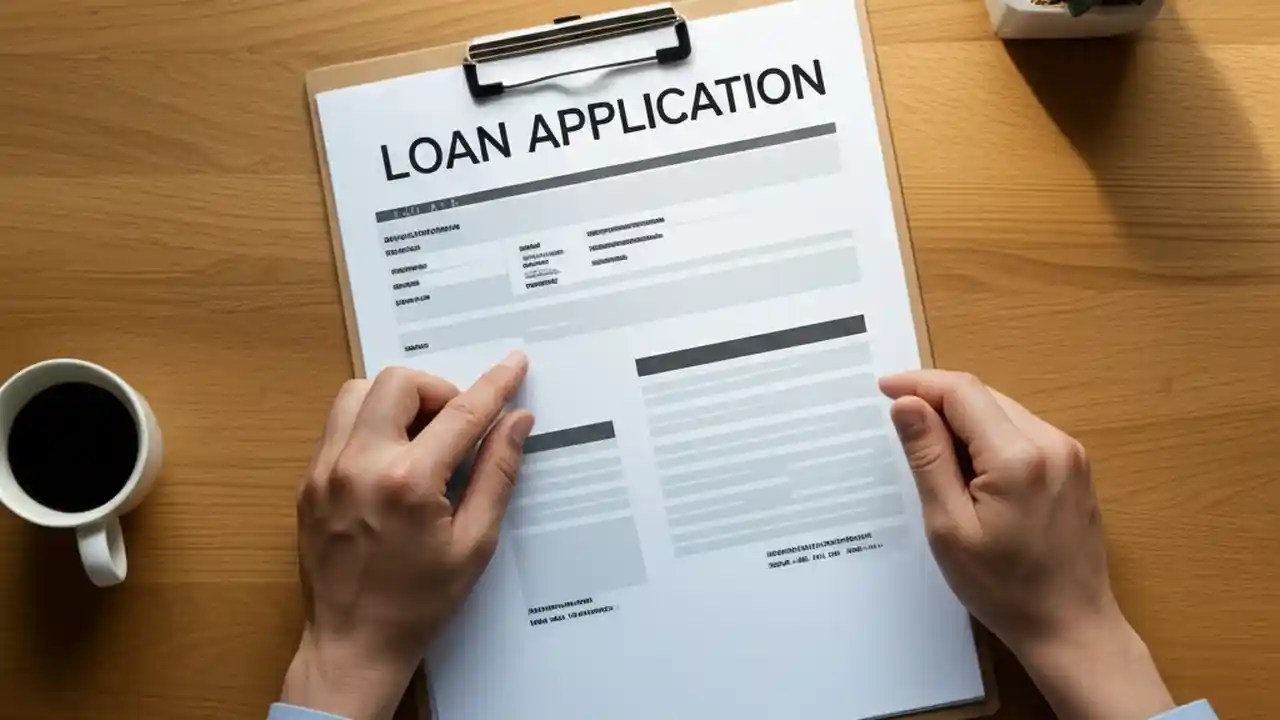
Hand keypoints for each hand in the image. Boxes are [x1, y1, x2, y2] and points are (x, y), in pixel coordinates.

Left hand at [281, 354, 533, 719]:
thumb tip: (516, 421)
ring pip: (358, 392)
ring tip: (420, 439)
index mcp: (407, 483)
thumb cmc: (419, 602)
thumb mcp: (475, 542)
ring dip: (396, 402)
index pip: (461, 413)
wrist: (353, 644)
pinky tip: (391, 460)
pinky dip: (370, 425)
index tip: (513, 364)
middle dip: (437, 392)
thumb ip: (497, 473)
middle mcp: (358, 465)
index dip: (494, 384)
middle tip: (456, 427)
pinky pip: (338, 425)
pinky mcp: (307, 482)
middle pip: (398, 382)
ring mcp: (325, 471)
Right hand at [880, 370, 1174, 719]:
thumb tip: (906, 404)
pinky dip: (990, 437)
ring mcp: (1070, 454)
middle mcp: (1052, 444)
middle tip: (902, 429)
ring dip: (965, 420)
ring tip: (936, 459)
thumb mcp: (949, 527)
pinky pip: (1023, 431)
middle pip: (984, 396)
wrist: (1071, 627)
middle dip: (939, 402)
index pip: (962, 392)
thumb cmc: (1003, 589)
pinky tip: (973, 472)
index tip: (884, 389)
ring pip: (1003, 411)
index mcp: (1018, 459)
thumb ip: (928, 458)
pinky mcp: (1075, 466)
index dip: (919, 384)